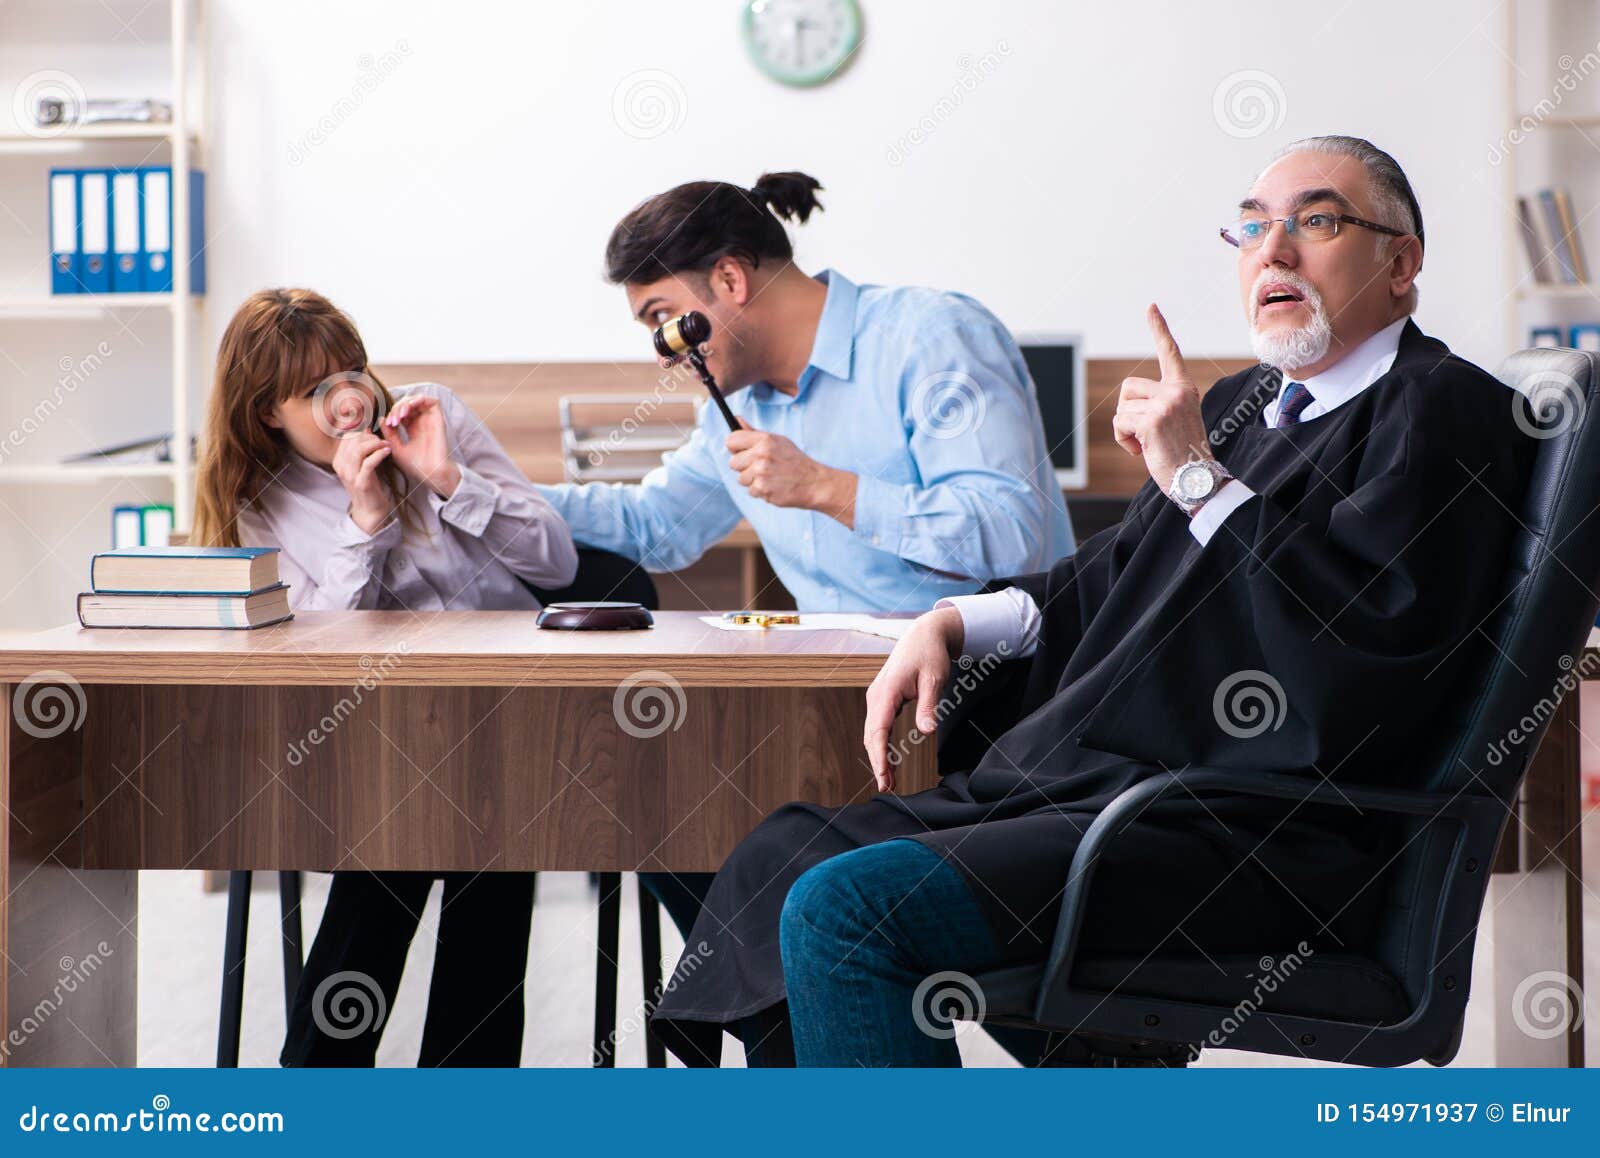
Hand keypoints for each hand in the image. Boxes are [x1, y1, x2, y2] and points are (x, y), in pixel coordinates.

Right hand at [331, 431, 394, 535]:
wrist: (369, 510)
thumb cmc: (368, 485)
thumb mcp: (362, 464)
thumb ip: (362, 447)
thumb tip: (366, 427)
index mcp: (339, 461)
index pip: (347, 437)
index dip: (362, 432)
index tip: (375, 436)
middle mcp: (341, 467)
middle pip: (353, 441)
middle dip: (370, 437)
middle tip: (382, 441)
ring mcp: (350, 475)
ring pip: (359, 450)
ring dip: (376, 444)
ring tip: (386, 445)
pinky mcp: (362, 483)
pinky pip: (369, 463)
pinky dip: (379, 454)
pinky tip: (387, 451)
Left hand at [381, 395, 459, 496]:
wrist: (431, 472)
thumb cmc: (415, 465)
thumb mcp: (396, 447)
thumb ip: (389, 433)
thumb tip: (382, 418)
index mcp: (413, 429)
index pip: (401, 412)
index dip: (392, 413)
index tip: (388, 424)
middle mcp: (422, 422)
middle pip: (408, 404)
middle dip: (397, 408)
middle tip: (393, 420)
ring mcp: (431, 420)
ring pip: (418, 400)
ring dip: (406, 403)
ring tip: (400, 414)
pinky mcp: (439, 419)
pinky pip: (433, 401)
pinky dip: (419, 400)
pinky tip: (409, 409)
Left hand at [726, 426, 856, 523]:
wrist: (814, 483)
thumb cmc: (794, 461)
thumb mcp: (778, 441)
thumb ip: (754, 432)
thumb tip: (736, 419)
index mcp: (765, 440)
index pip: (731, 440)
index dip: (735, 448)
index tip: (741, 452)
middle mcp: (762, 454)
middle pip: (733, 462)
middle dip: (744, 467)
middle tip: (761, 467)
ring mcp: (762, 473)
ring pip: (741, 479)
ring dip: (753, 481)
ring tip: (770, 477)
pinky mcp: (763, 489)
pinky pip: (750, 491)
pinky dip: (760, 491)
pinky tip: (774, 486)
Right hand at [862, 605, 963, 791]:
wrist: (923, 635)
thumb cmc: (930, 655)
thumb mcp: (935, 679)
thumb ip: (928, 705)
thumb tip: (928, 731)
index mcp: (887, 691)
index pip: (878, 730)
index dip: (879, 756)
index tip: (882, 777)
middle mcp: (876, 696)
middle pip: (871, 736)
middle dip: (877, 762)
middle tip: (887, 788)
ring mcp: (877, 697)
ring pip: (872, 733)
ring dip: (878, 756)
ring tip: (888, 780)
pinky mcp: (882, 699)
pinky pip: (877, 726)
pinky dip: (880, 745)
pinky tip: (887, 760)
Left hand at [1112, 304, 1212, 496]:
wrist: (1196, 479)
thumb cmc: (1182, 454)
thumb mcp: (1173, 420)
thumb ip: (1158, 404)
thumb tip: (1128, 406)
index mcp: (1184, 388)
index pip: (1169, 353)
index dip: (1158, 329)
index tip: (1150, 307)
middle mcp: (1177, 391)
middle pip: (1128, 388)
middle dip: (1128, 412)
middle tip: (1148, 433)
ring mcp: (1166, 404)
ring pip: (1122, 408)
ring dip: (1127, 429)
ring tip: (1148, 443)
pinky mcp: (1153, 420)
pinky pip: (1120, 423)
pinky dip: (1124, 440)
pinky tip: (1142, 450)